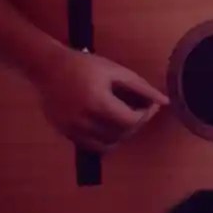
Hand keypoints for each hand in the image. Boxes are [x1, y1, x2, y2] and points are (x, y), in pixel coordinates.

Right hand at [31, 49, 169, 152]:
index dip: (145, 116)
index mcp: (97, 102)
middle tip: (139, 110)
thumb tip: (164, 101)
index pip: (131, 121)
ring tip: (123, 118)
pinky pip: (91, 146)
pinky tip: (108, 125)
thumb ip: (141, 87)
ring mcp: (71, 129)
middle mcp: (83, 120)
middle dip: (135, 124)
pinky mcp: (64, 133)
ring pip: (107, 145)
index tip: (150, 106)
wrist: (48, 67)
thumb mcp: (116, 72)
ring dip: (122, 135)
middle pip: (121, 134)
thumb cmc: (85, 65)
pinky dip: (104, 140)